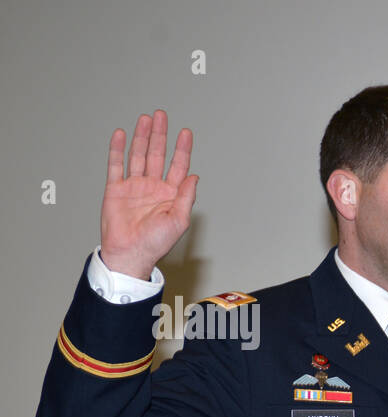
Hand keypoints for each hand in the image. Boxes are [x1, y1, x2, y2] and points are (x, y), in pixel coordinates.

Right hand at [101, 110, 197, 278]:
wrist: (130, 252)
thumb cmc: (155, 243)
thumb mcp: (179, 220)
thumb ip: (186, 197)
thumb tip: (194, 176)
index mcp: (170, 194)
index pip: (178, 166)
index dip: (182, 149)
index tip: (185, 132)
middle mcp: (153, 187)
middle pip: (157, 154)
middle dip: (160, 135)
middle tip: (161, 116)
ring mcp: (134, 186)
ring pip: (138, 155)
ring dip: (141, 136)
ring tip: (145, 119)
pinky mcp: (116, 188)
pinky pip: (116, 165)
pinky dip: (118, 149)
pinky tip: (122, 134)